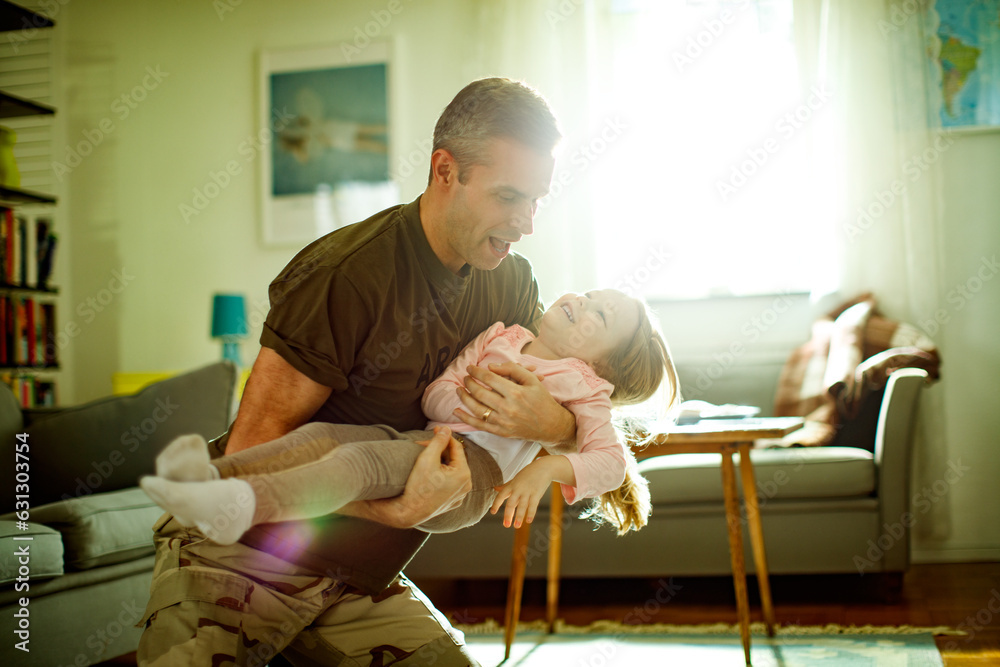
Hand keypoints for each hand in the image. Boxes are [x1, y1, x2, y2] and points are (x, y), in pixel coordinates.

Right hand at [341, 426, 471, 528]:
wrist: (408, 512)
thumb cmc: (417, 485)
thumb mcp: (427, 458)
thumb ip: (438, 441)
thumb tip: (446, 428)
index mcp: (463, 474)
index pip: (456, 448)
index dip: (445, 436)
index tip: (435, 428)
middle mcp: (466, 486)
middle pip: (454, 460)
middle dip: (440, 450)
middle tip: (425, 443)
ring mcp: (460, 496)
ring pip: (452, 471)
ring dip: (441, 462)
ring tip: (426, 456)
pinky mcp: (452, 502)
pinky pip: (450, 483)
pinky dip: (442, 475)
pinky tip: (429, 472)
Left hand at [454, 362, 575, 445]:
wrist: (551, 425)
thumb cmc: (542, 400)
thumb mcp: (532, 380)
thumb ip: (512, 369)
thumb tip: (490, 367)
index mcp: (516, 392)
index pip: (490, 378)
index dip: (477, 372)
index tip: (470, 368)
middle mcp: (508, 408)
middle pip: (480, 393)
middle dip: (469, 383)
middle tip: (465, 377)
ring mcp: (503, 422)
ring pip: (477, 409)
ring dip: (464, 398)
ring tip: (459, 389)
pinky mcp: (501, 432)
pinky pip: (479, 425)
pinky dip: (466, 418)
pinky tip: (457, 411)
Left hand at [490, 459, 553, 528]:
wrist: (544, 467)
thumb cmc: (528, 473)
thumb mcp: (516, 479)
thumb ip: (506, 485)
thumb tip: (495, 488)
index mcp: (512, 485)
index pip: (501, 495)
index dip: (496, 503)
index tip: (492, 512)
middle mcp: (518, 489)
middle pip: (511, 503)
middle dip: (508, 514)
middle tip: (506, 525)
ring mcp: (528, 491)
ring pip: (522, 506)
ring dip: (519, 517)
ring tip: (517, 526)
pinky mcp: (537, 493)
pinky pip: (533, 505)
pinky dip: (531, 513)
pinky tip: (529, 521)